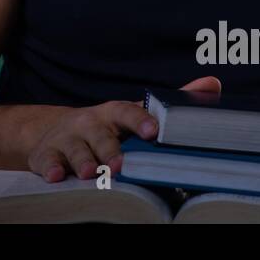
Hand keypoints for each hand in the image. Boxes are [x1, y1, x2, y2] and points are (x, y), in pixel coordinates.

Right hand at [27, 76, 221, 182]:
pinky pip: (48, 162)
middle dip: (110, 150)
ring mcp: (67, 140)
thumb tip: (213, 84)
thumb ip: (167, 104)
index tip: (154, 131)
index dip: (141, 120)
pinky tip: (56, 175)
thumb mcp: (130, 114)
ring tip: (91, 173)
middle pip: (101, 136)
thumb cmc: (103, 128)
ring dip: (83, 161)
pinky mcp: (47, 155)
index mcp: (113, 114)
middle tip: (121, 164)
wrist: (52, 133)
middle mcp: (89, 124)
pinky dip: (51, 168)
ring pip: (75, 151)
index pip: (128, 112)